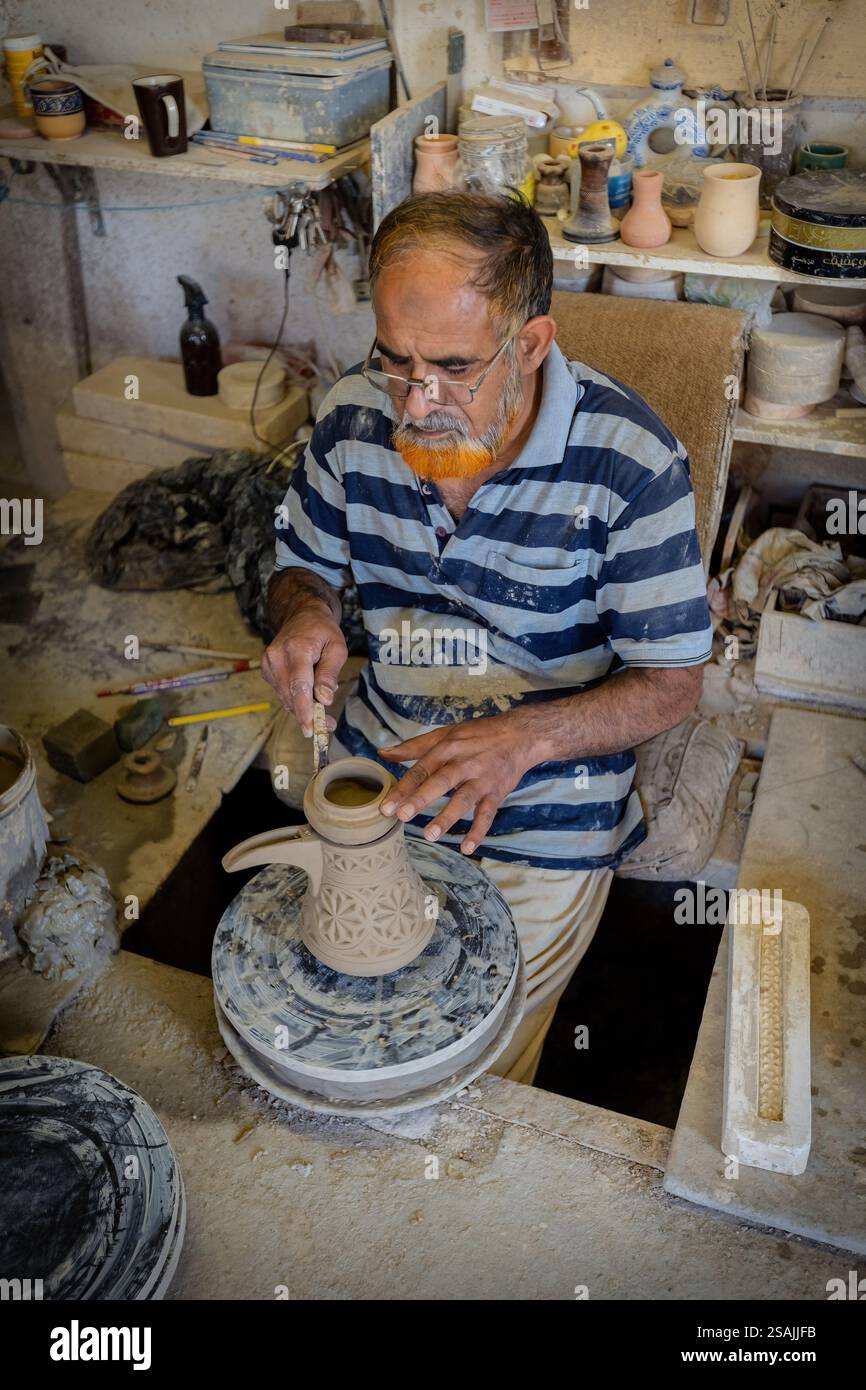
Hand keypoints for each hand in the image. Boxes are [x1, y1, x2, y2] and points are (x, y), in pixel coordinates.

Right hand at [261, 601, 347, 736]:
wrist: (302, 616)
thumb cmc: (322, 632)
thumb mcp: (337, 648)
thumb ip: (329, 673)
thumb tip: (324, 698)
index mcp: (296, 649)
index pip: (298, 685)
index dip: (304, 709)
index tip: (311, 728)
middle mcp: (277, 657)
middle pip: (290, 695)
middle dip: (308, 715)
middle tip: (327, 726)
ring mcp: (268, 663)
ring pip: (285, 697)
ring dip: (302, 709)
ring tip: (322, 714)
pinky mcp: (266, 670)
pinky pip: (282, 692)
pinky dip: (295, 699)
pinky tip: (309, 697)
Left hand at [379, 713, 536, 854]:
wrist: (519, 735)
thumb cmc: (477, 735)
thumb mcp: (445, 735)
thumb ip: (414, 746)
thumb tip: (383, 753)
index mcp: (447, 748)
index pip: (421, 769)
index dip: (403, 788)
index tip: (386, 806)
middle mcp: (464, 763)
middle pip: (440, 781)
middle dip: (421, 799)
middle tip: (402, 816)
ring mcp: (482, 779)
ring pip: (463, 799)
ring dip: (447, 817)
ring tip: (430, 835)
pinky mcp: (496, 793)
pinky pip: (487, 814)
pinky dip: (478, 831)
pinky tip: (466, 848)